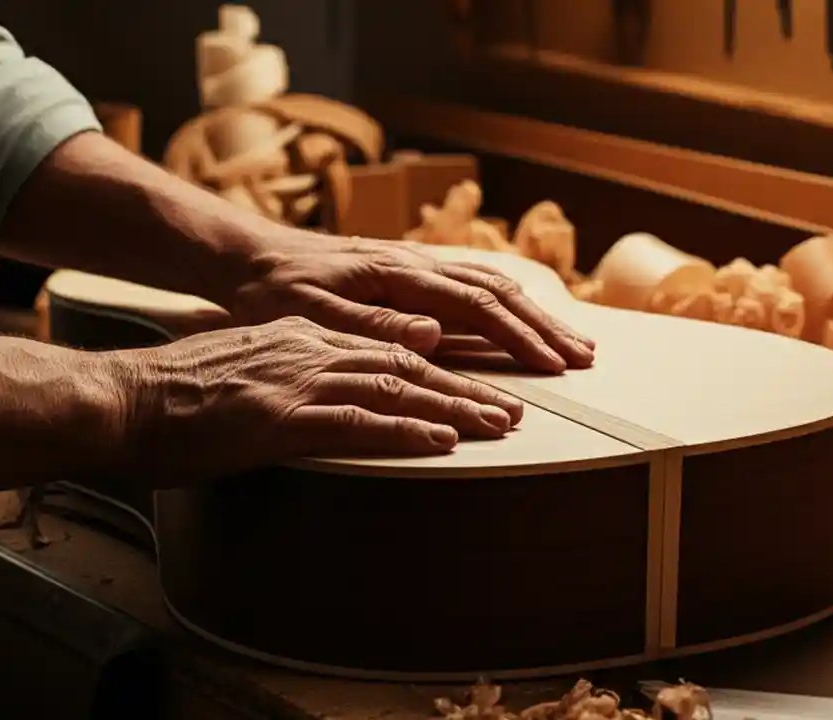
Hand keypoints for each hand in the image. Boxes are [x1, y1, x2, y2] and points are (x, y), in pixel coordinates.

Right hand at [103, 316, 524, 487]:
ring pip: (395, 388)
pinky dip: (407, 430)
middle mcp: (307, 350)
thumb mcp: (239, 372)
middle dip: (464, 387)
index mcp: (299, 339)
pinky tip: (442, 442)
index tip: (475, 388)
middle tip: (511, 409)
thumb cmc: (172, 395)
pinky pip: (359, 421)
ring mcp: (297, 381)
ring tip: (500, 425)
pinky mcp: (282, 417)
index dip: (438, 371)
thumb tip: (310, 399)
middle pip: (405, 365)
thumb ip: (283, 376)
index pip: (384, 352)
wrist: (124, 397)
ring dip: (454, 407)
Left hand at [227, 232, 593, 372]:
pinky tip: (520, 317)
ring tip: (567, 342)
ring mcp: (412, 265)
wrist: (249, 255)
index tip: (554, 365)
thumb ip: (372, 323)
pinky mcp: (406, 272)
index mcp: (395, 273)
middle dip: (543, 325)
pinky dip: (505, 301)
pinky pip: (469, 283)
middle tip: (583, 358)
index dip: (519, 337)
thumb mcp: (310, 313)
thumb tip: (433, 332)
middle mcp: (413, 263)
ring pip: (488, 284)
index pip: (474, 306)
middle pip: (496, 291)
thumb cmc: (272, 289)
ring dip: (532, 313)